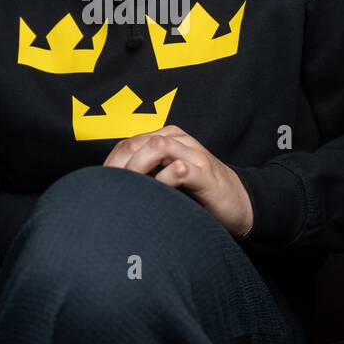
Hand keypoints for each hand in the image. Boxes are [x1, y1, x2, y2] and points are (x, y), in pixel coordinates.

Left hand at [102, 125, 253, 237]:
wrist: (242, 204)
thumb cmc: (200, 195)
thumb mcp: (169, 181)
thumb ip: (147, 175)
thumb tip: (111, 188)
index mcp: (168, 139)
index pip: (128, 143)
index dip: (110, 164)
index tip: (101, 187)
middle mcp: (180, 141)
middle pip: (137, 142)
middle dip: (118, 166)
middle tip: (109, 191)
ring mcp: (194, 155)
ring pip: (157, 146)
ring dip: (137, 168)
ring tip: (129, 190)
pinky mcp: (206, 174)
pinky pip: (179, 169)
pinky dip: (163, 181)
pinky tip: (156, 196)